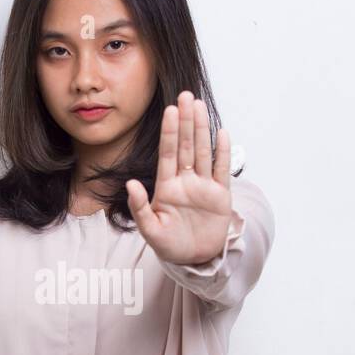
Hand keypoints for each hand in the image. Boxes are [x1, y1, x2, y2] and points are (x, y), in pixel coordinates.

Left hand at [125, 91, 232, 265]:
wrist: (194, 259)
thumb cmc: (170, 245)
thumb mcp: (150, 230)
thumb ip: (140, 207)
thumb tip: (131, 184)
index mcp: (167, 187)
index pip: (168, 154)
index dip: (169, 132)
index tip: (170, 111)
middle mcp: (185, 181)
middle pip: (186, 146)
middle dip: (186, 121)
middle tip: (186, 96)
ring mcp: (204, 186)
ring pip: (203, 152)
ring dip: (202, 129)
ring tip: (199, 106)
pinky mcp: (220, 195)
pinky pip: (222, 169)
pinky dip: (222, 152)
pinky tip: (222, 133)